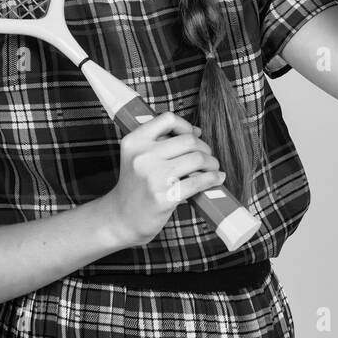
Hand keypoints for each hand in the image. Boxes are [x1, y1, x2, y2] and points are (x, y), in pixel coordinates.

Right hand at [101, 112, 225, 248]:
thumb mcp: (138, 157)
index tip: (193, 136)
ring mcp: (153, 177)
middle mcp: (142, 156)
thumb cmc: (135, 186)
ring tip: (213, 168)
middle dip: (204, 148)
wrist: (121, 219)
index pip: (167, 119)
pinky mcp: (164, 197)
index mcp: (134, 141)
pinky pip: (198, 181)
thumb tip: (196, 132)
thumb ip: (163, 142)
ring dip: (211, 163)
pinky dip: (213, 178)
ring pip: (197, 158)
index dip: (186, 125)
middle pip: (188, 140)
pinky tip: (217, 179)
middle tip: (207, 158)